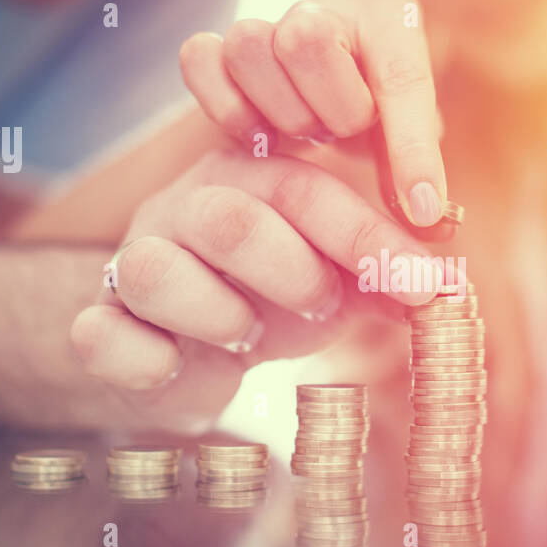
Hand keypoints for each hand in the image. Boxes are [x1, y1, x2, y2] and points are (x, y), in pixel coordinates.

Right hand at [68, 146, 443, 432]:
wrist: (190, 352)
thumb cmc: (273, 301)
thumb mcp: (338, 281)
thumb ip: (385, 278)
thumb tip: (447, 288)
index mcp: (247, 180)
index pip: (304, 190)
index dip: (368, 239)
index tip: (427, 286)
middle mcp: (182, 209)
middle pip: (227, 221)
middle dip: (294, 274)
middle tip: (322, 309)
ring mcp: (131, 264)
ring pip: (153, 271)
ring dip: (219, 316)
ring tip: (248, 335)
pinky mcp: (100, 326)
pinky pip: (98, 335)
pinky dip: (145, 360)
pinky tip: (178, 366)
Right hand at [179, 0, 447, 227]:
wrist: (341, 84)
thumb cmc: (381, 112)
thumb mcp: (412, 135)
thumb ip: (419, 173)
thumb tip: (429, 220)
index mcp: (387, 10)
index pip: (400, 75)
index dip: (412, 150)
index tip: (424, 207)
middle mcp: (322, 4)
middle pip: (305, 40)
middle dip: (333, 109)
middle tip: (346, 133)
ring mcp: (265, 22)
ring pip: (248, 47)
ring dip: (282, 111)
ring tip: (308, 133)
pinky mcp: (218, 49)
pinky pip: (199, 59)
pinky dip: (227, 107)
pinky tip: (261, 137)